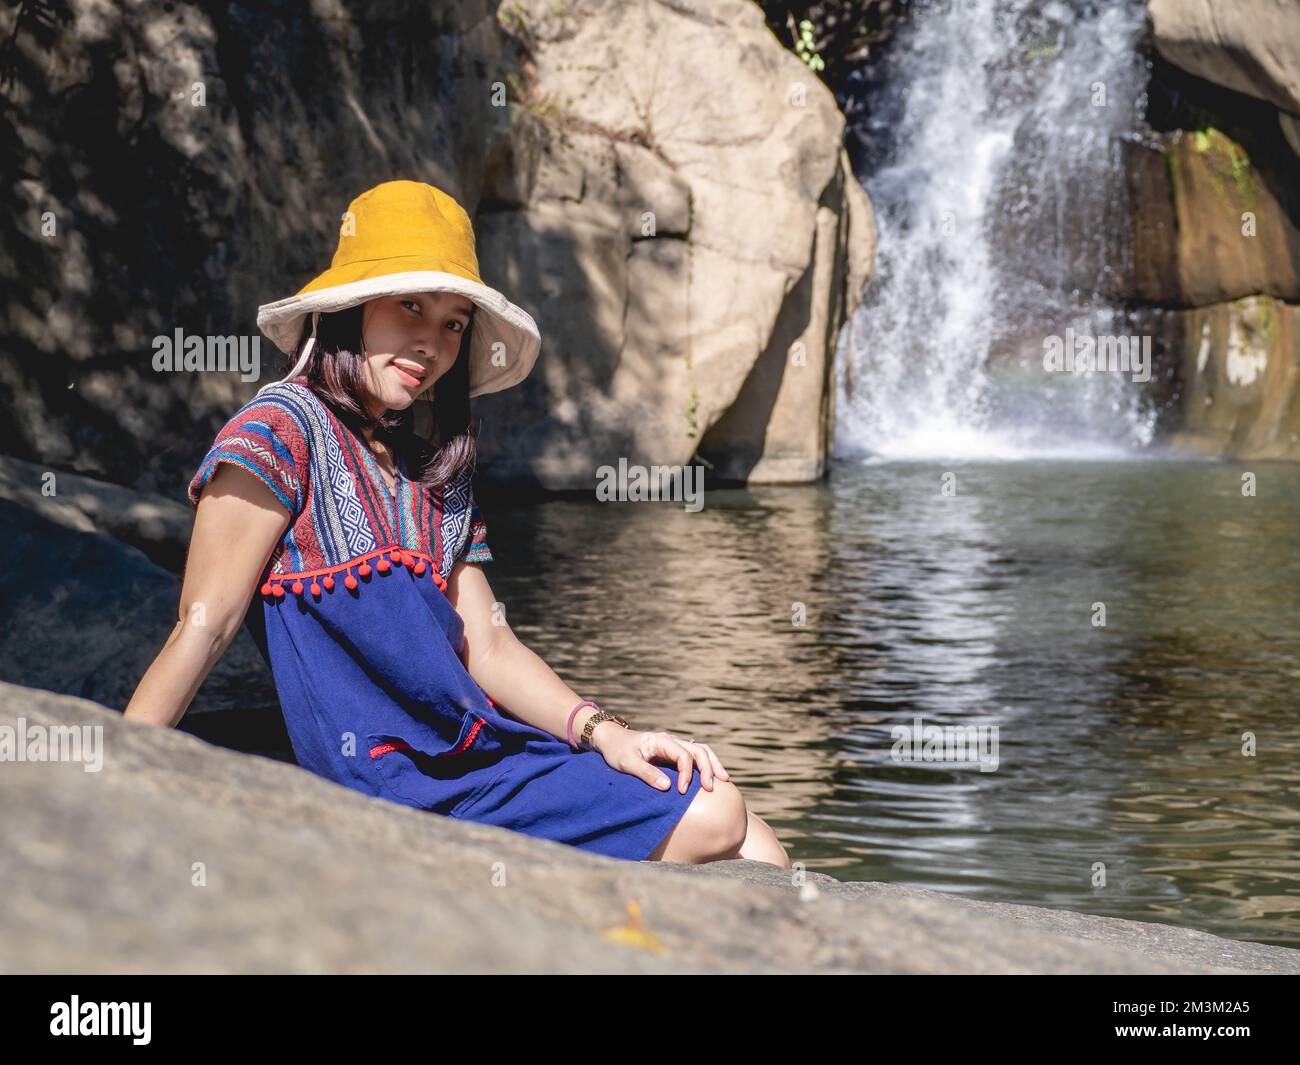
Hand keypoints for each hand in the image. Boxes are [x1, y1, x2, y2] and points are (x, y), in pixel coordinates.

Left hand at [592, 725, 730, 793]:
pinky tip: (713, 777)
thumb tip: (668, 787)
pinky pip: (695, 756)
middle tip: (711, 788)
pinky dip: (706, 764)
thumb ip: (646, 773)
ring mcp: (674, 745)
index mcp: (661, 741)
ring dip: (712, 764)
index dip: (686, 774)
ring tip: (723, 780)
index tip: (682, 792)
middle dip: (708, 768)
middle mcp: (672, 740)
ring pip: (701, 751)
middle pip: (698, 750)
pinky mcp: (674, 752)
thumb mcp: (627, 763)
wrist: (611, 740)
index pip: (683, 755)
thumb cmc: (617, 751)